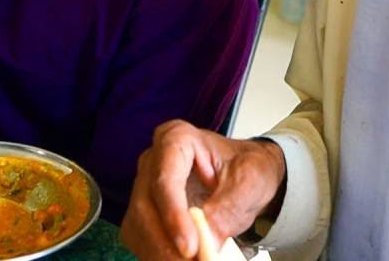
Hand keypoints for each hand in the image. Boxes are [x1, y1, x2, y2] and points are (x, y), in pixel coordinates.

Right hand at [120, 120, 285, 259]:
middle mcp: (152, 161)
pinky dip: (159, 255)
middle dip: (167, 242)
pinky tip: (180, 260)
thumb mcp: (249, 182)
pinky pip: (140, 239)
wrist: (245, 179)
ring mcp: (144, 187)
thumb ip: (227, 208)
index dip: (173, 215)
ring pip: (138, 226)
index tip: (190, 247)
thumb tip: (205, 240)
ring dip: (162, 252)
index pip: (165, 179)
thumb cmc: (246, 169)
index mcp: (176, 139)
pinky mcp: (142, 214)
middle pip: (146, 206)